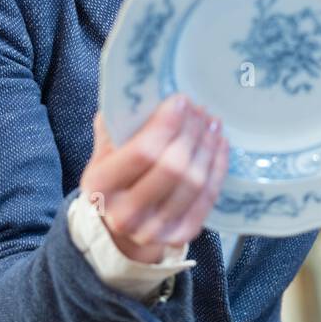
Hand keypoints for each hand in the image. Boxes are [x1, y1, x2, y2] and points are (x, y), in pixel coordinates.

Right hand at [80, 95, 229, 263]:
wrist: (120, 221)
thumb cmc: (116, 173)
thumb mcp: (106, 147)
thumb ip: (120, 120)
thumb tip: (147, 86)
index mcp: (100, 186)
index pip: (143, 152)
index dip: (167, 123)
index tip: (180, 100)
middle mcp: (124, 214)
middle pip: (174, 168)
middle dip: (191, 132)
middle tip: (199, 109)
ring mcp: (153, 230)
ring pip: (195, 182)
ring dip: (208, 146)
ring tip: (212, 121)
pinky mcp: (180, 235)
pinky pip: (208, 197)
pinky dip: (218, 166)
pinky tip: (220, 143)